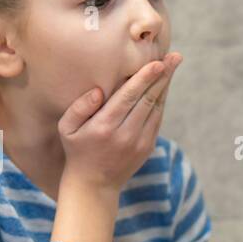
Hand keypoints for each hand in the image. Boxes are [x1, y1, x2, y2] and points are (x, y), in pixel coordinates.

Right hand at [58, 51, 181, 191]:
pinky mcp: (148, 146)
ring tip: (173, 64)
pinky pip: (157, 118)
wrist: (94, 184)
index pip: (129, 97)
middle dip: (163, 76)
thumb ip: (79, 107)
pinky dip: (162, 100)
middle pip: (148, 99)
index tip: (157, 63)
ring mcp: (140, 142)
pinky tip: (164, 84)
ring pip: (156, 108)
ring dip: (166, 85)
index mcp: (105, 126)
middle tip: (175, 57)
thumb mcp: (67, 128)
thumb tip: (98, 90)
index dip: (145, 79)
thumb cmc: (77, 150)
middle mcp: (126, 134)